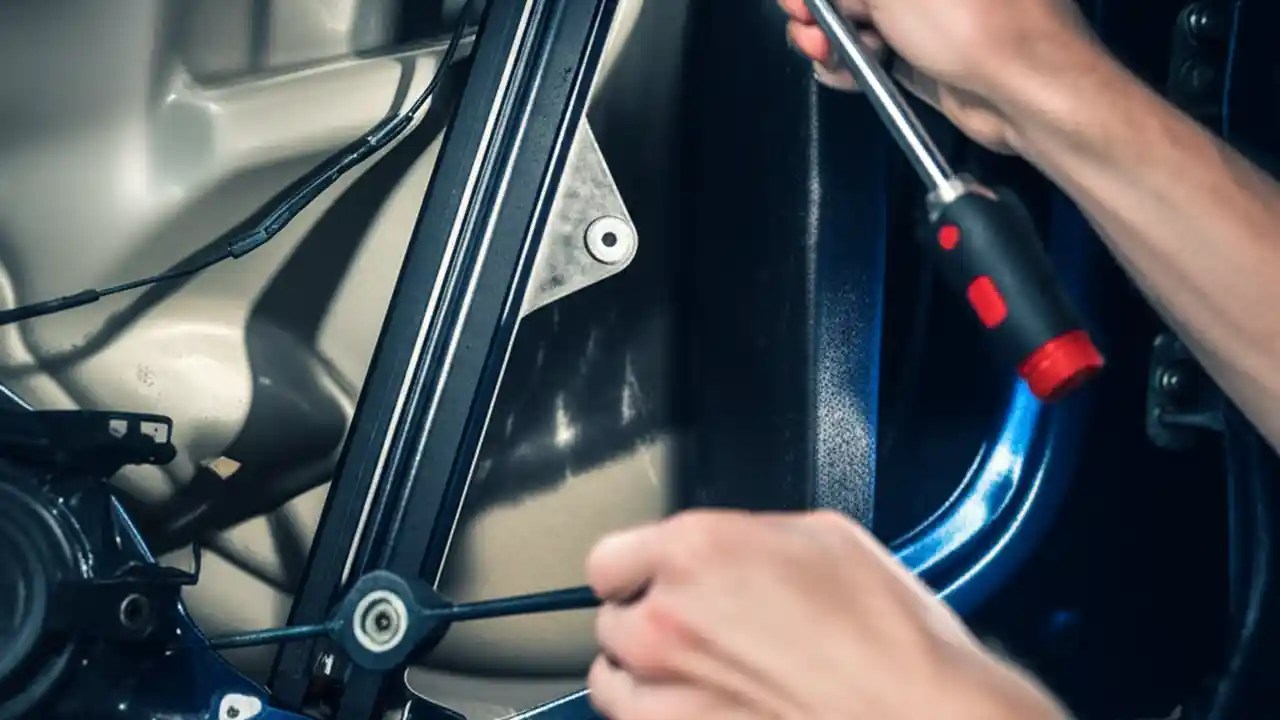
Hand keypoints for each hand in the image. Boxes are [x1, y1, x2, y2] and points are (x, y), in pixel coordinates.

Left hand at [585, 509, 1068, 718]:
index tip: (651, 584)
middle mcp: (665, 619)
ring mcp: (664, 692)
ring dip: (647, 678)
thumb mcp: (824, 538)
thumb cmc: (889, 638)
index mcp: (695, 551)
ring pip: (614, 682)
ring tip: (704, 681)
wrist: (918, 718)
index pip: (607, 560)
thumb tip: (724, 547)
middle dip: (649, 625)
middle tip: (701, 635)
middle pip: (611, 621)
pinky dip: (665, 719)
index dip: (635, 572)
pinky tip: (714, 711)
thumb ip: (746, 537)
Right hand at [779, 0, 1096, 153]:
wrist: (1024, 91)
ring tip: (822, 52)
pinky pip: (874, 53)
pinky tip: (840, 70)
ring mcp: (928, 15)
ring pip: (858, 20)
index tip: (799, 3)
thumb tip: (834, 0)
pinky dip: (851, 63)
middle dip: (821, 7)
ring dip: (830, 36)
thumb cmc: (970, 21)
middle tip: (802, 22)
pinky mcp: (924, 55)